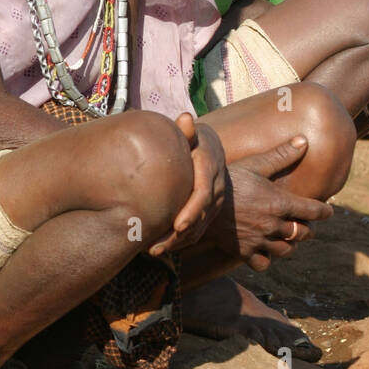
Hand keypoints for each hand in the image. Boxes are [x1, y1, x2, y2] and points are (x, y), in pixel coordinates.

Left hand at [149, 113, 225, 256]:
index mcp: (210, 166)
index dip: (192, 211)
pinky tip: (160, 248)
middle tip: (156, 247)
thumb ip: (186, 130)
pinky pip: (198, 229)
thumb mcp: (190, 132)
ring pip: (199, 227)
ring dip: (176, 242)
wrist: (206, 146)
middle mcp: (215, 186)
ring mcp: (214, 200)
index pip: (203, 193)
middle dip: (179, 235)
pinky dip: (180, 241)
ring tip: (152, 251)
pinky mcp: (209, 210)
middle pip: (200, 216)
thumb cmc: (189, 137)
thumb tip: (186, 117)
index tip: (177, 226)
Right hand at [221, 137, 332, 270]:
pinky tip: (264, 249)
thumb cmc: (230, 178)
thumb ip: (282, 155)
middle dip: (307, 228)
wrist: (200, 199)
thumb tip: (303, 140)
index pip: (314, 211)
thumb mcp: (256, 164)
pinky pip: (264, 263)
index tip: (328, 211)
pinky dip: (267, 259)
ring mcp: (259, 240)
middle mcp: (273, 224)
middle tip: (303, 222)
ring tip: (286, 237)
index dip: (324, 212)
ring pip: (286, 250)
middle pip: (303, 234)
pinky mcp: (244, 251)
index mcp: (280, 203)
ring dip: (289, 244)